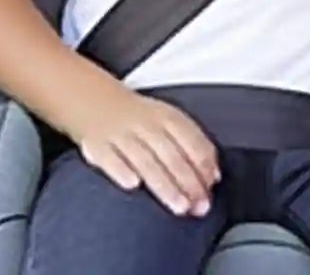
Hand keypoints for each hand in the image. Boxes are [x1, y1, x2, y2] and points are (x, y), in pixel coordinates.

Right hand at [70, 90, 219, 216]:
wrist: (96, 103)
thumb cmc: (141, 120)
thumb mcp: (169, 122)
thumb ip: (194, 146)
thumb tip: (213, 177)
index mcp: (168, 117)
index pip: (191, 140)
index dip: (203, 166)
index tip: (210, 188)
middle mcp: (145, 125)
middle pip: (171, 155)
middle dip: (188, 182)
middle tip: (198, 205)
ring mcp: (121, 135)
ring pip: (145, 161)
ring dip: (164, 185)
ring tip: (178, 206)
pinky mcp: (97, 146)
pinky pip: (109, 158)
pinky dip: (122, 170)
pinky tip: (133, 184)